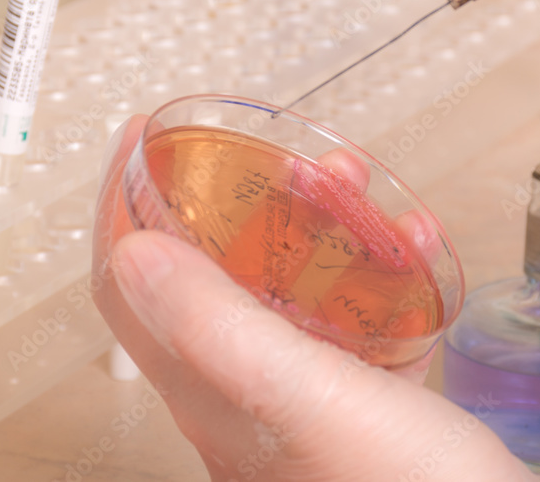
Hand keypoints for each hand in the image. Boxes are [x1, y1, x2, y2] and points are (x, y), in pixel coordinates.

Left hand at [92, 115, 533, 480]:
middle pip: (216, 276)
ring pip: (290, 287)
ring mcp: (309, 397)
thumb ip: (216, 326)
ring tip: (350, 184)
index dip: (124, 207)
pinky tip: (414, 249)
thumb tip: (132, 253)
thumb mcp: (302, 395)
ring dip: (312, 226)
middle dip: (237, 201)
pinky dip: (377, 271)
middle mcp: (249, 393)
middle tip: (275, 156)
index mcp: (213, 390)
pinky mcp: (366, 399)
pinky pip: (356, 316)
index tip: (140, 138)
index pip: (134, 287)